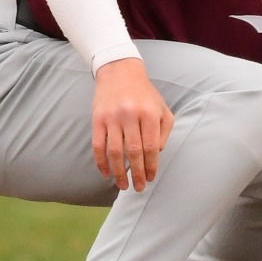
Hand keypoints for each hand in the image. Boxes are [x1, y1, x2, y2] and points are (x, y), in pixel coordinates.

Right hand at [92, 58, 172, 190]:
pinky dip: (101, 162)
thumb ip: (164, 131)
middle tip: (139, 188)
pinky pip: (98, 145)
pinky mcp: (97, 119)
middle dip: (137, 173)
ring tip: (123, 185)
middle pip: (133, 152)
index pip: (151, 146)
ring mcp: (112, 118)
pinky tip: (106, 173)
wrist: (120, 72)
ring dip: (118, 172)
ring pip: (114, 151)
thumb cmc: (145, 95)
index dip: (151, 165)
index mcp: (149, 113)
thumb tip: (156, 154)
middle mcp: (130, 115)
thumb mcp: (162, 108)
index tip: (151, 178)